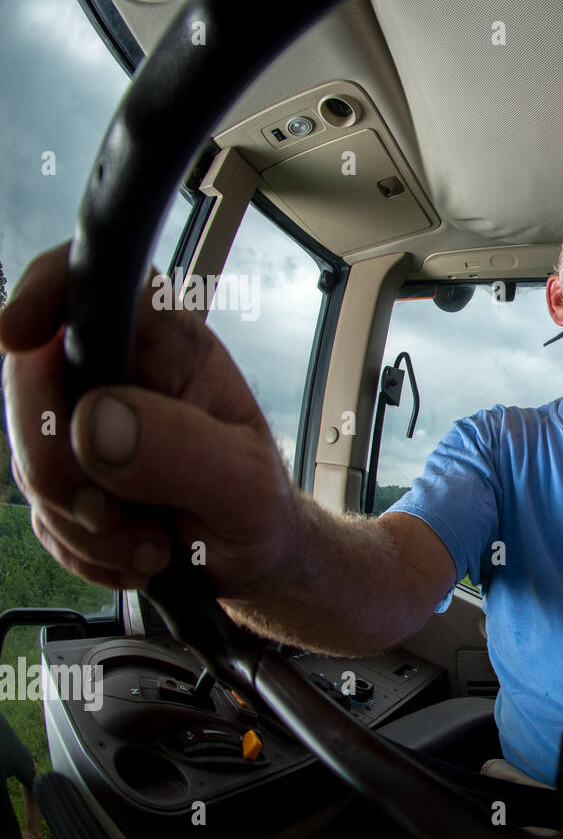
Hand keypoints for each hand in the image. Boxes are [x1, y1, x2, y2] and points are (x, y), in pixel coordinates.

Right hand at [1, 242, 301, 597]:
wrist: (256, 558)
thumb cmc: (262, 505)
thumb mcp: (245, 482)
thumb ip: (181, 449)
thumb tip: (97, 422)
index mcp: (167, 345)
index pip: (93, 280)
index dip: (44, 291)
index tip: (17, 335)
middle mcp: (119, 373)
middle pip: (30, 382)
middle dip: (58, 464)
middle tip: (115, 512)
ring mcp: (85, 424)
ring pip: (30, 460)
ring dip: (84, 524)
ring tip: (154, 540)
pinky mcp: (70, 474)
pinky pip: (40, 512)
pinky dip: (83, 547)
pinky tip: (136, 551)